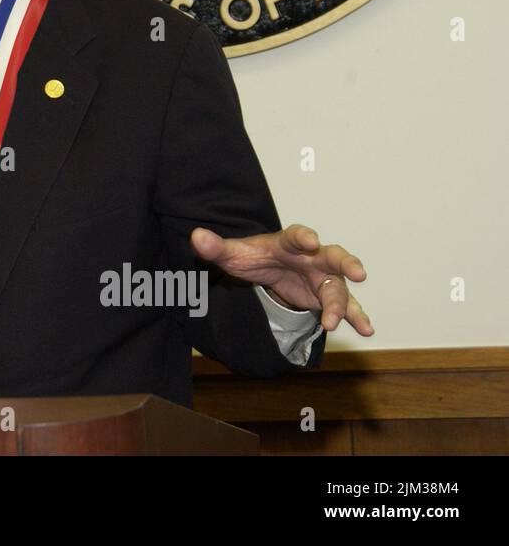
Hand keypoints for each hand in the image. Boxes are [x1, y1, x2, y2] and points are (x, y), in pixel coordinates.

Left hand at [190, 223, 373, 335]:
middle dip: (345, 262)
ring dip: (342, 304)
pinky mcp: (327, 296)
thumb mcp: (234, 254)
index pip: (297, 235)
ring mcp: (323, 276)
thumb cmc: (255, 257)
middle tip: (357, 272)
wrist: (268, 270)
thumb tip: (196, 237)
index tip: (310, 240)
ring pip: (338, 287)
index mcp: (289, 242)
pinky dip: (356, 316)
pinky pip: (345, 306)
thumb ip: (216, 247)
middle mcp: (312, 257)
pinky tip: (367, 329)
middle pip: (332, 255)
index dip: (304, 236)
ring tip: (336, 322)